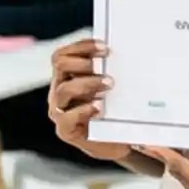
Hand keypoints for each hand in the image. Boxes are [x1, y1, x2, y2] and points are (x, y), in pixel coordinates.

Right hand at [47, 39, 129, 161]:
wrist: (113, 142)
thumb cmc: (112, 110)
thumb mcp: (110, 88)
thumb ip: (110, 71)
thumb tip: (129, 52)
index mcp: (65, 76)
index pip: (63, 54)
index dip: (82, 47)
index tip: (105, 48)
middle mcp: (58, 90)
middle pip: (60, 65)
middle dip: (84, 62)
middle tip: (107, 66)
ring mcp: (59, 110)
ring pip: (64, 89)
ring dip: (88, 83)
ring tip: (109, 84)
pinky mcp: (65, 130)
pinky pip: (67, 117)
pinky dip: (84, 109)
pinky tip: (99, 107)